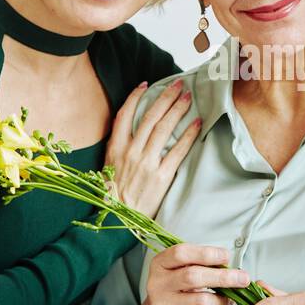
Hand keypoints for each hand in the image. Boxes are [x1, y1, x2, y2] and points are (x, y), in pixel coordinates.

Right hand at [105, 79, 200, 215]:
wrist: (118, 219)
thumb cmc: (113, 194)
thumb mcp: (107, 166)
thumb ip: (118, 147)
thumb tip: (129, 128)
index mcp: (115, 148)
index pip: (125, 115)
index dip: (135, 97)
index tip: (145, 85)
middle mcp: (131, 152)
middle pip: (150, 117)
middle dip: (165, 97)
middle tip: (178, 84)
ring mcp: (146, 164)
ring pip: (164, 129)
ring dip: (177, 110)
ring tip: (188, 98)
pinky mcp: (161, 176)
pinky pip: (177, 151)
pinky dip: (188, 135)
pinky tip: (196, 123)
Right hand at [130, 244, 250, 304]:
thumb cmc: (174, 291)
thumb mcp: (178, 271)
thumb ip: (199, 265)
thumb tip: (230, 267)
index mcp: (160, 264)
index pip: (181, 253)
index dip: (206, 253)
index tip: (226, 256)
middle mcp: (157, 284)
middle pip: (193, 277)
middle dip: (223, 277)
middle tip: (243, 278)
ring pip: (201, 301)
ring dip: (222, 300)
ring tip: (230, 299)